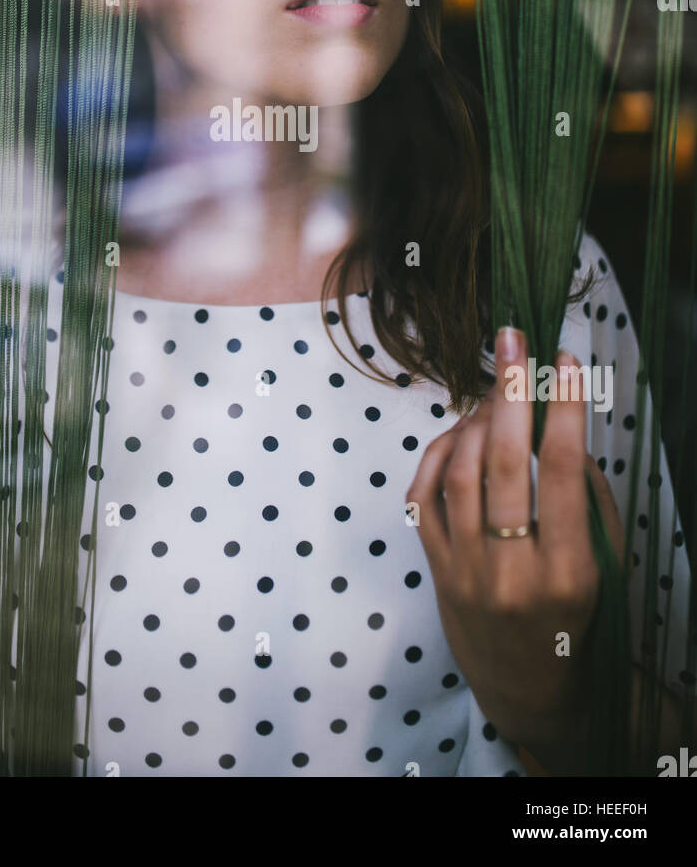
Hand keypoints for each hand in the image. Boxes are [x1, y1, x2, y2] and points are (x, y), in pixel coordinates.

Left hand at [405, 326, 623, 773]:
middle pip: (502, 463)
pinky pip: (424, 496)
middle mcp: (510, 571)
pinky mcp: (434, 569)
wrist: (527, 689)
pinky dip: (439, 453)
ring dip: (475, 418)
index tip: (566, 360)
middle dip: (509, 392)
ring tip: (495, 389)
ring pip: (459, 473)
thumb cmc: (576, 621)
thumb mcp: (603, 568)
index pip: (561, 471)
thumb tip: (559, 426)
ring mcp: (464, 571)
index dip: (564, 408)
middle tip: (512, 339)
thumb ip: (586, 500)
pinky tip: (461, 430)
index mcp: (566, 572)